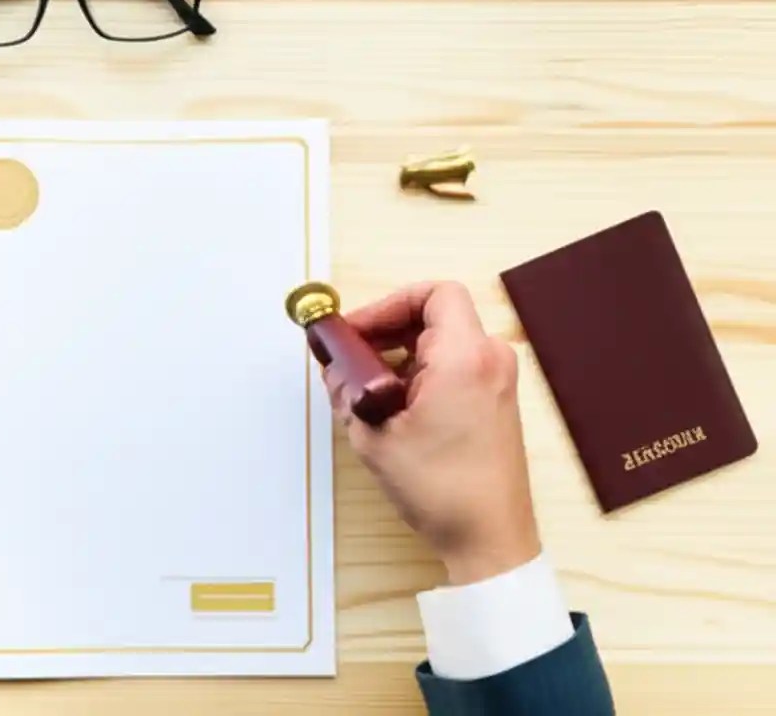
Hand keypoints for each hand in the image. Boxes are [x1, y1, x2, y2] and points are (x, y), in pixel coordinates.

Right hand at [324, 282, 540, 585]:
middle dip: (385, 331)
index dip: (387, 304)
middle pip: (433, 316)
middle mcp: (489, 359)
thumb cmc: (443, 490)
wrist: (489, 536)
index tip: (357, 331)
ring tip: (366, 392)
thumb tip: (333, 364)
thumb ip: (346, 388)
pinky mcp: (495, 401)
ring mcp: (497, 380)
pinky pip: (453, 367)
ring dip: (399, 356)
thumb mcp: (373, 434)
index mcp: (464, 357)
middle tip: (350, 358)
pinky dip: (420, 374)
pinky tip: (392, 408)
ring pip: (441, 343)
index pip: (432, 293)